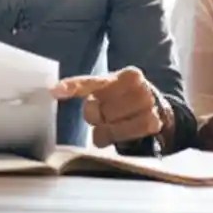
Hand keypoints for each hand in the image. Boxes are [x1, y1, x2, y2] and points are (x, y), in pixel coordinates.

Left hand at [51, 67, 168, 148]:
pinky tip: (121, 130)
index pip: (93, 83)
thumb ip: (87, 88)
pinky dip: (114, 137)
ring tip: (113, 123)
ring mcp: (147, 105)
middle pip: (97, 108)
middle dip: (95, 115)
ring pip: (107, 125)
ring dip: (105, 129)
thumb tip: (56, 90)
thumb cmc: (124, 99)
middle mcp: (139, 86)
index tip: (55, 90)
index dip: (72, 86)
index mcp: (126, 75)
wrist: (157, 110)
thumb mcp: (109, 90)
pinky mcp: (152, 123)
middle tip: (104, 114)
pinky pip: (120, 137)